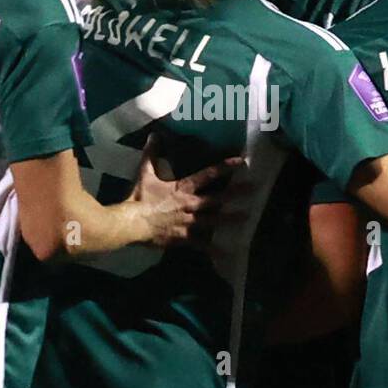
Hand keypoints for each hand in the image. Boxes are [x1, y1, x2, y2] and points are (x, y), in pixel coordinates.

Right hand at [130, 137, 244, 246]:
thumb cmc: (140, 198)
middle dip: (236, 193)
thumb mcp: (145, 173)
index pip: (208, 175)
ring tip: (247, 217)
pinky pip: (201, 245)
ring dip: (231, 219)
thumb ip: (152, 154)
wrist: (132, 223)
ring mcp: (189, 222)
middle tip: (254, 189)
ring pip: (214, 221)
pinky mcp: (184, 238)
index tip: (241, 162)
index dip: (225, 167)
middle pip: (218, 199)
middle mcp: (191, 204)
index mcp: (183, 188)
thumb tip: (154, 135)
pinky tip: (226, 253)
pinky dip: (213, 249)